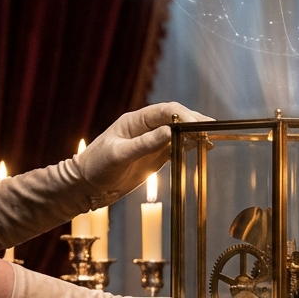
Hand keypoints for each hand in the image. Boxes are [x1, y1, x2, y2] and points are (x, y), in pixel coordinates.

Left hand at [74, 102, 210, 207]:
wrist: (85, 186)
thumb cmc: (96, 167)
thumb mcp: (120, 155)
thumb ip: (146, 143)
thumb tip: (172, 131)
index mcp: (135, 121)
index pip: (165, 111)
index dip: (184, 116)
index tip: (198, 126)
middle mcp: (145, 128)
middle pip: (175, 119)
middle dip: (194, 123)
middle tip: (213, 130)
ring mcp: (150, 143)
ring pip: (178, 133)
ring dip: (194, 135)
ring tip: (211, 140)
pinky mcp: (153, 158)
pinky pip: (175, 148)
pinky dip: (188, 147)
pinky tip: (200, 149)